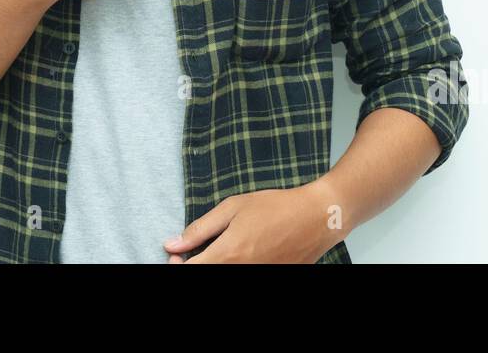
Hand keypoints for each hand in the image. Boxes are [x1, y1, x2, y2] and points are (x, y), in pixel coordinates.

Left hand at [163, 181, 343, 262]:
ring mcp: (257, 278)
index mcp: (227, 255)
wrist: (317, 218)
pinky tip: (240, 256)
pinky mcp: (270, 279)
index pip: (190, 271)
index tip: (176, 254)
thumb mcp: (232, 208)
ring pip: (224, 278)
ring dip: (215, 267)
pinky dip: (236, 267)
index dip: (176, 265)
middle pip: (205, 276)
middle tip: (194, 254)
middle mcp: (240, 272)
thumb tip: (171, 244)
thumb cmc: (276, 207)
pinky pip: (243, 278)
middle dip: (195, 266)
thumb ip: (199, 230)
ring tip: (222, 252)